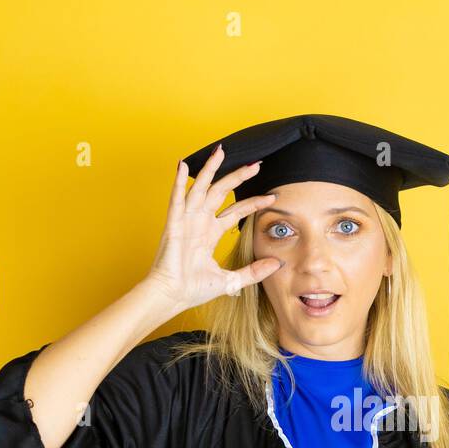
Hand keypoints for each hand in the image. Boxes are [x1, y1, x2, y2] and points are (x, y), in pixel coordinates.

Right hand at [145, 144, 282, 311]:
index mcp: (210, 233)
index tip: (271, 197)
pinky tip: (184, 165)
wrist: (172, 296)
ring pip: (200, 188)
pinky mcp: (173, 224)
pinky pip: (177, 199)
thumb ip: (253, 272)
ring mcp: (186, 221)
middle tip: (255, 165)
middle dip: (237, 177)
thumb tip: (276, 264)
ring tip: (221, 151)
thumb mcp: (231, 281)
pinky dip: (179, 182)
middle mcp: (199, 223)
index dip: (252, 202)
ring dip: (211, 169)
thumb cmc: (193, 289)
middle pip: (220, 192)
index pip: (235, 212)